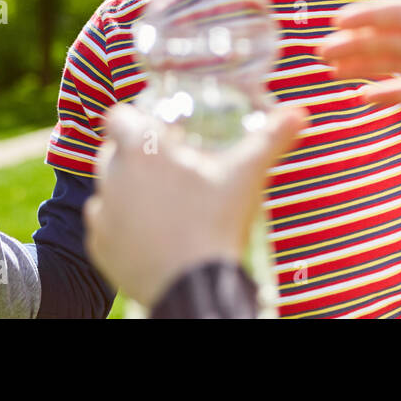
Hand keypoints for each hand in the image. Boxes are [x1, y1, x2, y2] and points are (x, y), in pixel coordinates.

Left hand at [85, 102, 306, 309]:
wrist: (195, 288)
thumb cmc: (217, 223)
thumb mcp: (248, 174)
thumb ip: (272, 138)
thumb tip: (301, 112)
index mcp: (141, 150)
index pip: (118, 116)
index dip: (135, 117)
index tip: (158, 126)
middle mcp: (112, 178)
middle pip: (111, 151)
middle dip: (134, 153)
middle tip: (169, 164)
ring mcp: (103, 216)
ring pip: (107, 190)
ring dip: (127, 190)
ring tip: (162, 201)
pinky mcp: (100, 249)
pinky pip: (105, 228)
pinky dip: (123, 226)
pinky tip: (152, 232)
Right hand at [320, 0, 400, 174]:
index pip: (400, 13)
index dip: (368, 15)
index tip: (337, 21)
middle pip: (391, 39)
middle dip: (356, 43)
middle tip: (320, 52)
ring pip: (394, 64)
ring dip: (363, 65)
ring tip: (330, 72)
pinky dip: (384, 93)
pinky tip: (359, 100)